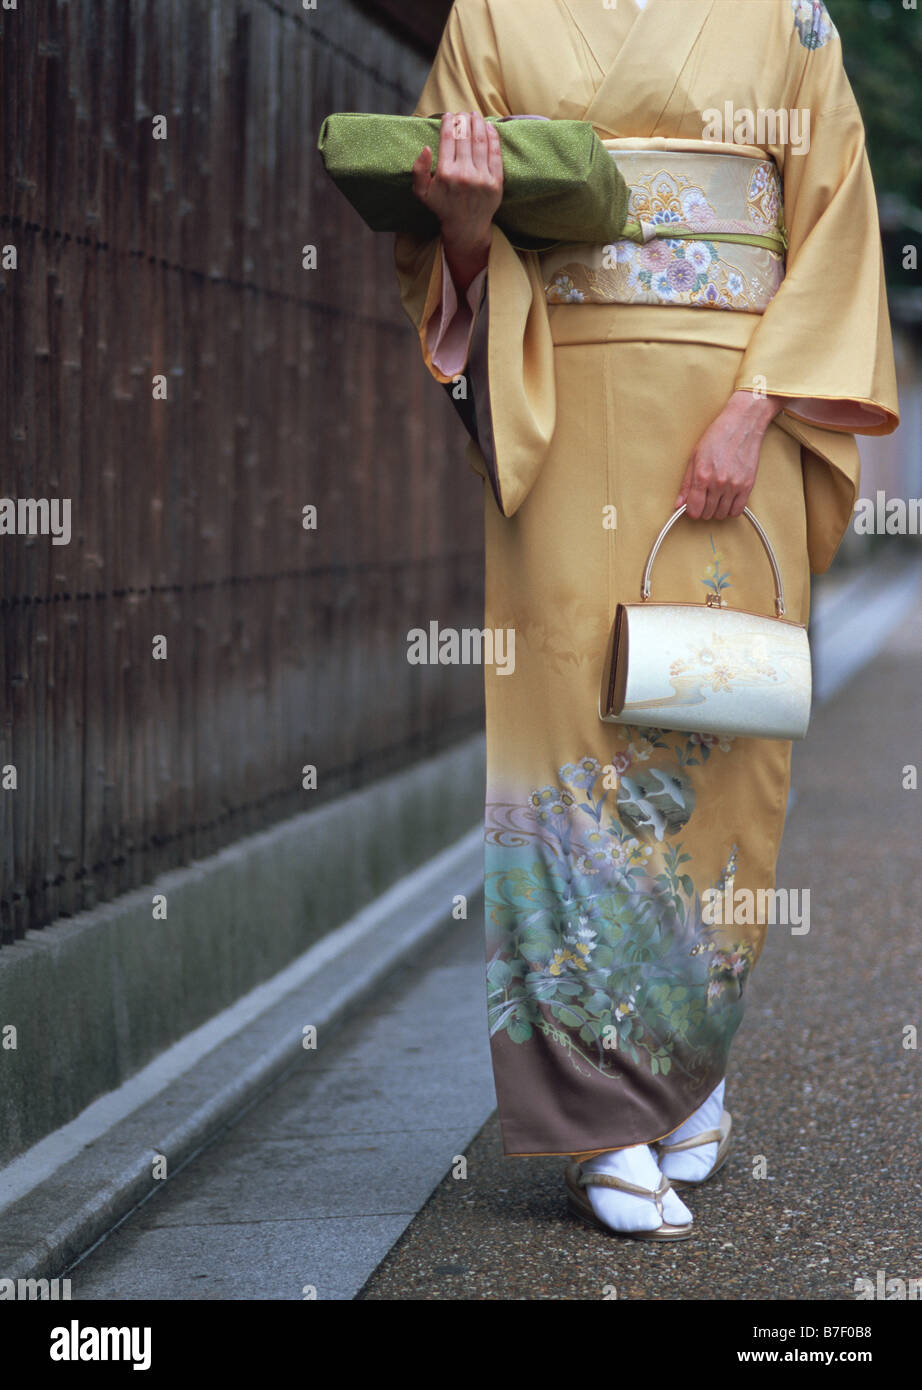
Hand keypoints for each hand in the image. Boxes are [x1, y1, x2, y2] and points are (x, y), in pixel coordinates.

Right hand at [411, 111, 503, 281]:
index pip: (447, 139)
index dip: (448, 123)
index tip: (449, 115)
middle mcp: (464, 174)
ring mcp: (481, 178)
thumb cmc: (443, 207)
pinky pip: (495, 153)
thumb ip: (418, 170)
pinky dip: (493, 137)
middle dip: (463, 120)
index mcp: (445, 174)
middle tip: (462, 113)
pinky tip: (489, 127)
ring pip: (480, 141)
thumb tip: (425, 148)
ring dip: (478, 123)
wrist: (466, 227)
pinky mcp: (496, 182)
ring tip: (475, 115)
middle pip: (464, 136)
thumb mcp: (422, 192)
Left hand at [675, 390, 790, 519]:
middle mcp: (718, 483)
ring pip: (722, 514)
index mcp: (702, 475)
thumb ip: (686, 483)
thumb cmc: (717, 436)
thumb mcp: (695, 456)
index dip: (691, 510)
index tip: (693, 506)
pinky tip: (727, 500)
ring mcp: (735, 485)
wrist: (743, 424)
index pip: (694, 509)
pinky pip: (737, 511)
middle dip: (703, 509)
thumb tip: (678, 504)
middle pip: (707, 513)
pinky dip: (730, 510)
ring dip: (716, 510)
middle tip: (704, 498)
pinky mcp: (748, 485)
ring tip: (716, 497)